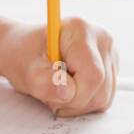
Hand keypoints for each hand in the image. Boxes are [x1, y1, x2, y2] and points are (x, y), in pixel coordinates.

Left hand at [0, 16, 118, 116]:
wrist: (23, 52)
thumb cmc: (22, 56)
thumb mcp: (25, 71)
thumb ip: (44, 83)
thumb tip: (66, 91)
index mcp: (81, 30)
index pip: (93, 75)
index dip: (73, 94)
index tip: (50, 92)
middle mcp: (101, 38)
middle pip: (101, 88)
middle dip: (73, 101)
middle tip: (49, 91)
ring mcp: (109, 53)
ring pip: (104, 96)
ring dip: (77, 103)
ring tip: (56, 89)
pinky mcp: (111, 67)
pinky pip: (104, 97)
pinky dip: (84, 102)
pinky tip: (68, 89)